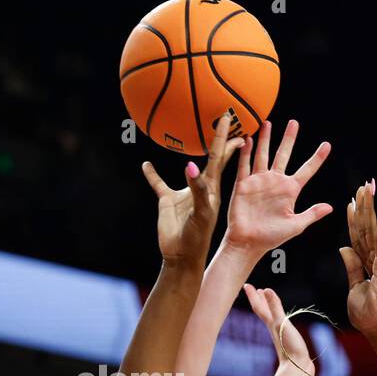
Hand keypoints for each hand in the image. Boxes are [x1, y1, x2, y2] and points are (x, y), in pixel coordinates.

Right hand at [142, 120, 243, 267]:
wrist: (182, 256)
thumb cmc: (197, 238)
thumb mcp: (201, 213)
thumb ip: (197, 190)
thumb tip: (191, 164)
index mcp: (213, 188)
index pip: (220, 157)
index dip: (225, 138)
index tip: (230, 119)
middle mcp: (201, 187)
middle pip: (212, 158)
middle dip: (219, 139)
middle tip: (225, 119)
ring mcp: (185, 193)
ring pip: (188, 168)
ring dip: (192, 152)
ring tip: (192, 135)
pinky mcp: (169, 201)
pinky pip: (158, 184)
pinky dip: (152, 174)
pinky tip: (146, 165)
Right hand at [225, 119, 333, 254]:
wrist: (248, 243)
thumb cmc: (271, 237)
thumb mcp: (295, 225)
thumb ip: (311, 214)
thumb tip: (330, 207)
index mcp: (290, 190)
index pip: (307, 170)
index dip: (317, 158)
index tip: (327, 145)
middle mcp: (275, 182)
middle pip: (283, 155)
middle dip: (288, 139)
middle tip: (294, 123)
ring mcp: (258, 181)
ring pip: (263, 155)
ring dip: (265, 139)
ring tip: (268, 123)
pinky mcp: (243, 185)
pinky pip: (244, 165)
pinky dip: (245, 153)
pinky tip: (247, 139)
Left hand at [243, 283, 314, 375]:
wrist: (297, 368)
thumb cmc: (289, 347)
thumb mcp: (281, 323)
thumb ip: (275, 307)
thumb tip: (266, 289)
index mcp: (270, 323)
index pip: (259, 306)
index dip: (253, 295)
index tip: (246, 285)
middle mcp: (273, 327)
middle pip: (263, 311)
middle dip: (259, 300)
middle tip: (256, 290)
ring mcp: (280, 334)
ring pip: (271, 317)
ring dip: (269, 308)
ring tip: (268, 301)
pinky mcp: (288, 339)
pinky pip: (281, 324)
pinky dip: (280, 318)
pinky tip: (283, 320)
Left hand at [340, 183, 376, 337]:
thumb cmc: (367, 314)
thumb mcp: (354, 287)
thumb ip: (352, 267)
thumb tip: (344, 248)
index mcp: (370, 264)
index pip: (359, 238)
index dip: (354, 220)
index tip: (350, 203)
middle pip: (367, 229)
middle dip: (364, 207)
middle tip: (364, 185)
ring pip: (373, 230)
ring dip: (370, 207)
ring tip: (368, 188)